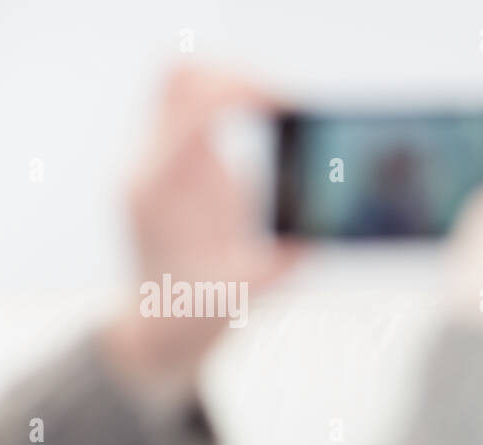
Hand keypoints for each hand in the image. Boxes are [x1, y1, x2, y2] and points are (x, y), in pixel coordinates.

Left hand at [101, 64, 304, 401]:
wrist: (155, 331)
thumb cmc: (195, 317)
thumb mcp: (248, 292)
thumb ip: (285, 260)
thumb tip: (331, 228)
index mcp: (162, 189)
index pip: (197, 105)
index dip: (249, 91)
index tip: (293, 108)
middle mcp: (151, 165)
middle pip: (185, 76)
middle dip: (244, 79)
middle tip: (289, 107)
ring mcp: (158, 162)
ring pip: (191, 86)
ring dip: (243, 91)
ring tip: (286, 117)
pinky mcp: (174, 165)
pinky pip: (201, 112)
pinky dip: (241, 109)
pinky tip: (276, 133)